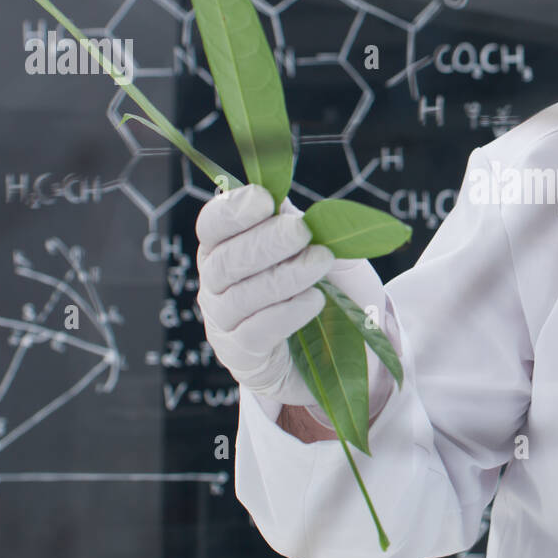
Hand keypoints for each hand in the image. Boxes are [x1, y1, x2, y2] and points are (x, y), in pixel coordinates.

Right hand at [195, 184, 335, 408]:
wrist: (344, 351)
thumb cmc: (328, 289)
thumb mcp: (325, 249)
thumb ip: (306, 226)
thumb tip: (285, 204)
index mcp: (226, 249)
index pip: (212, 226)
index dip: (233, 212)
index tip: (265, 199)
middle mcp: (216, 286)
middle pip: (224, 261)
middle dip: (265, 242)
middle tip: (302, 231)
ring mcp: (225, 324)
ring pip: (241, 297)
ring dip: (283, 276)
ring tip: (320, 262)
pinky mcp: (243, 358)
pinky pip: (256, 333)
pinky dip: (287, 313)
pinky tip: (315, 300)